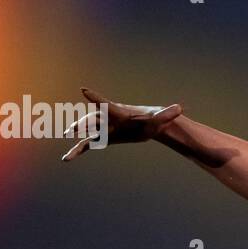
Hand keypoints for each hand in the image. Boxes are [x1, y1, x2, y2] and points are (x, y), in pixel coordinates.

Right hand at [60, 87, 182, 160]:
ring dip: (78, 131)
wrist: (149, 125)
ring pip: (88, 130)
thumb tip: (180, 108)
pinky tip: (67, 159)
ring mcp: (104, 129)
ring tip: (67, 133)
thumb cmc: (153, 120)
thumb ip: (168, 113)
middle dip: (85, 123)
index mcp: (118, 112)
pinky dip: (77, 151)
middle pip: (94, 119)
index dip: (95, 98)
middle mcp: (108, 119)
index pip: (106, 104)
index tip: (83, 90)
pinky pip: (87, 145)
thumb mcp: (160, 119)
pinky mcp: (104, 138)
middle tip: (74, 128)